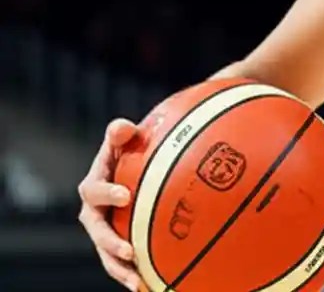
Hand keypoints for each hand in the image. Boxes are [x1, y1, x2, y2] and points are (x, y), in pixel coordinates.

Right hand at [77, 118, 141, 289]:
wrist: (133, 172)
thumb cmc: (129, 153)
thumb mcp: (123, 141)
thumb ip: (120, 134)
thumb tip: (123, 127)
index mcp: (94, 186)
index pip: (93, 189)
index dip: (107, 192)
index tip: (125, 195)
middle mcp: (94, 212)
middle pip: (97, 231)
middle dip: (110, 243)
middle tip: (129, 251)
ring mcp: (105, 231)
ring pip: (107, 255)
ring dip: (120, 269)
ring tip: (137, 281)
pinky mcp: (117, 246)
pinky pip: (123, 264)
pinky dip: (134, 276)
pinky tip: (151, 287)